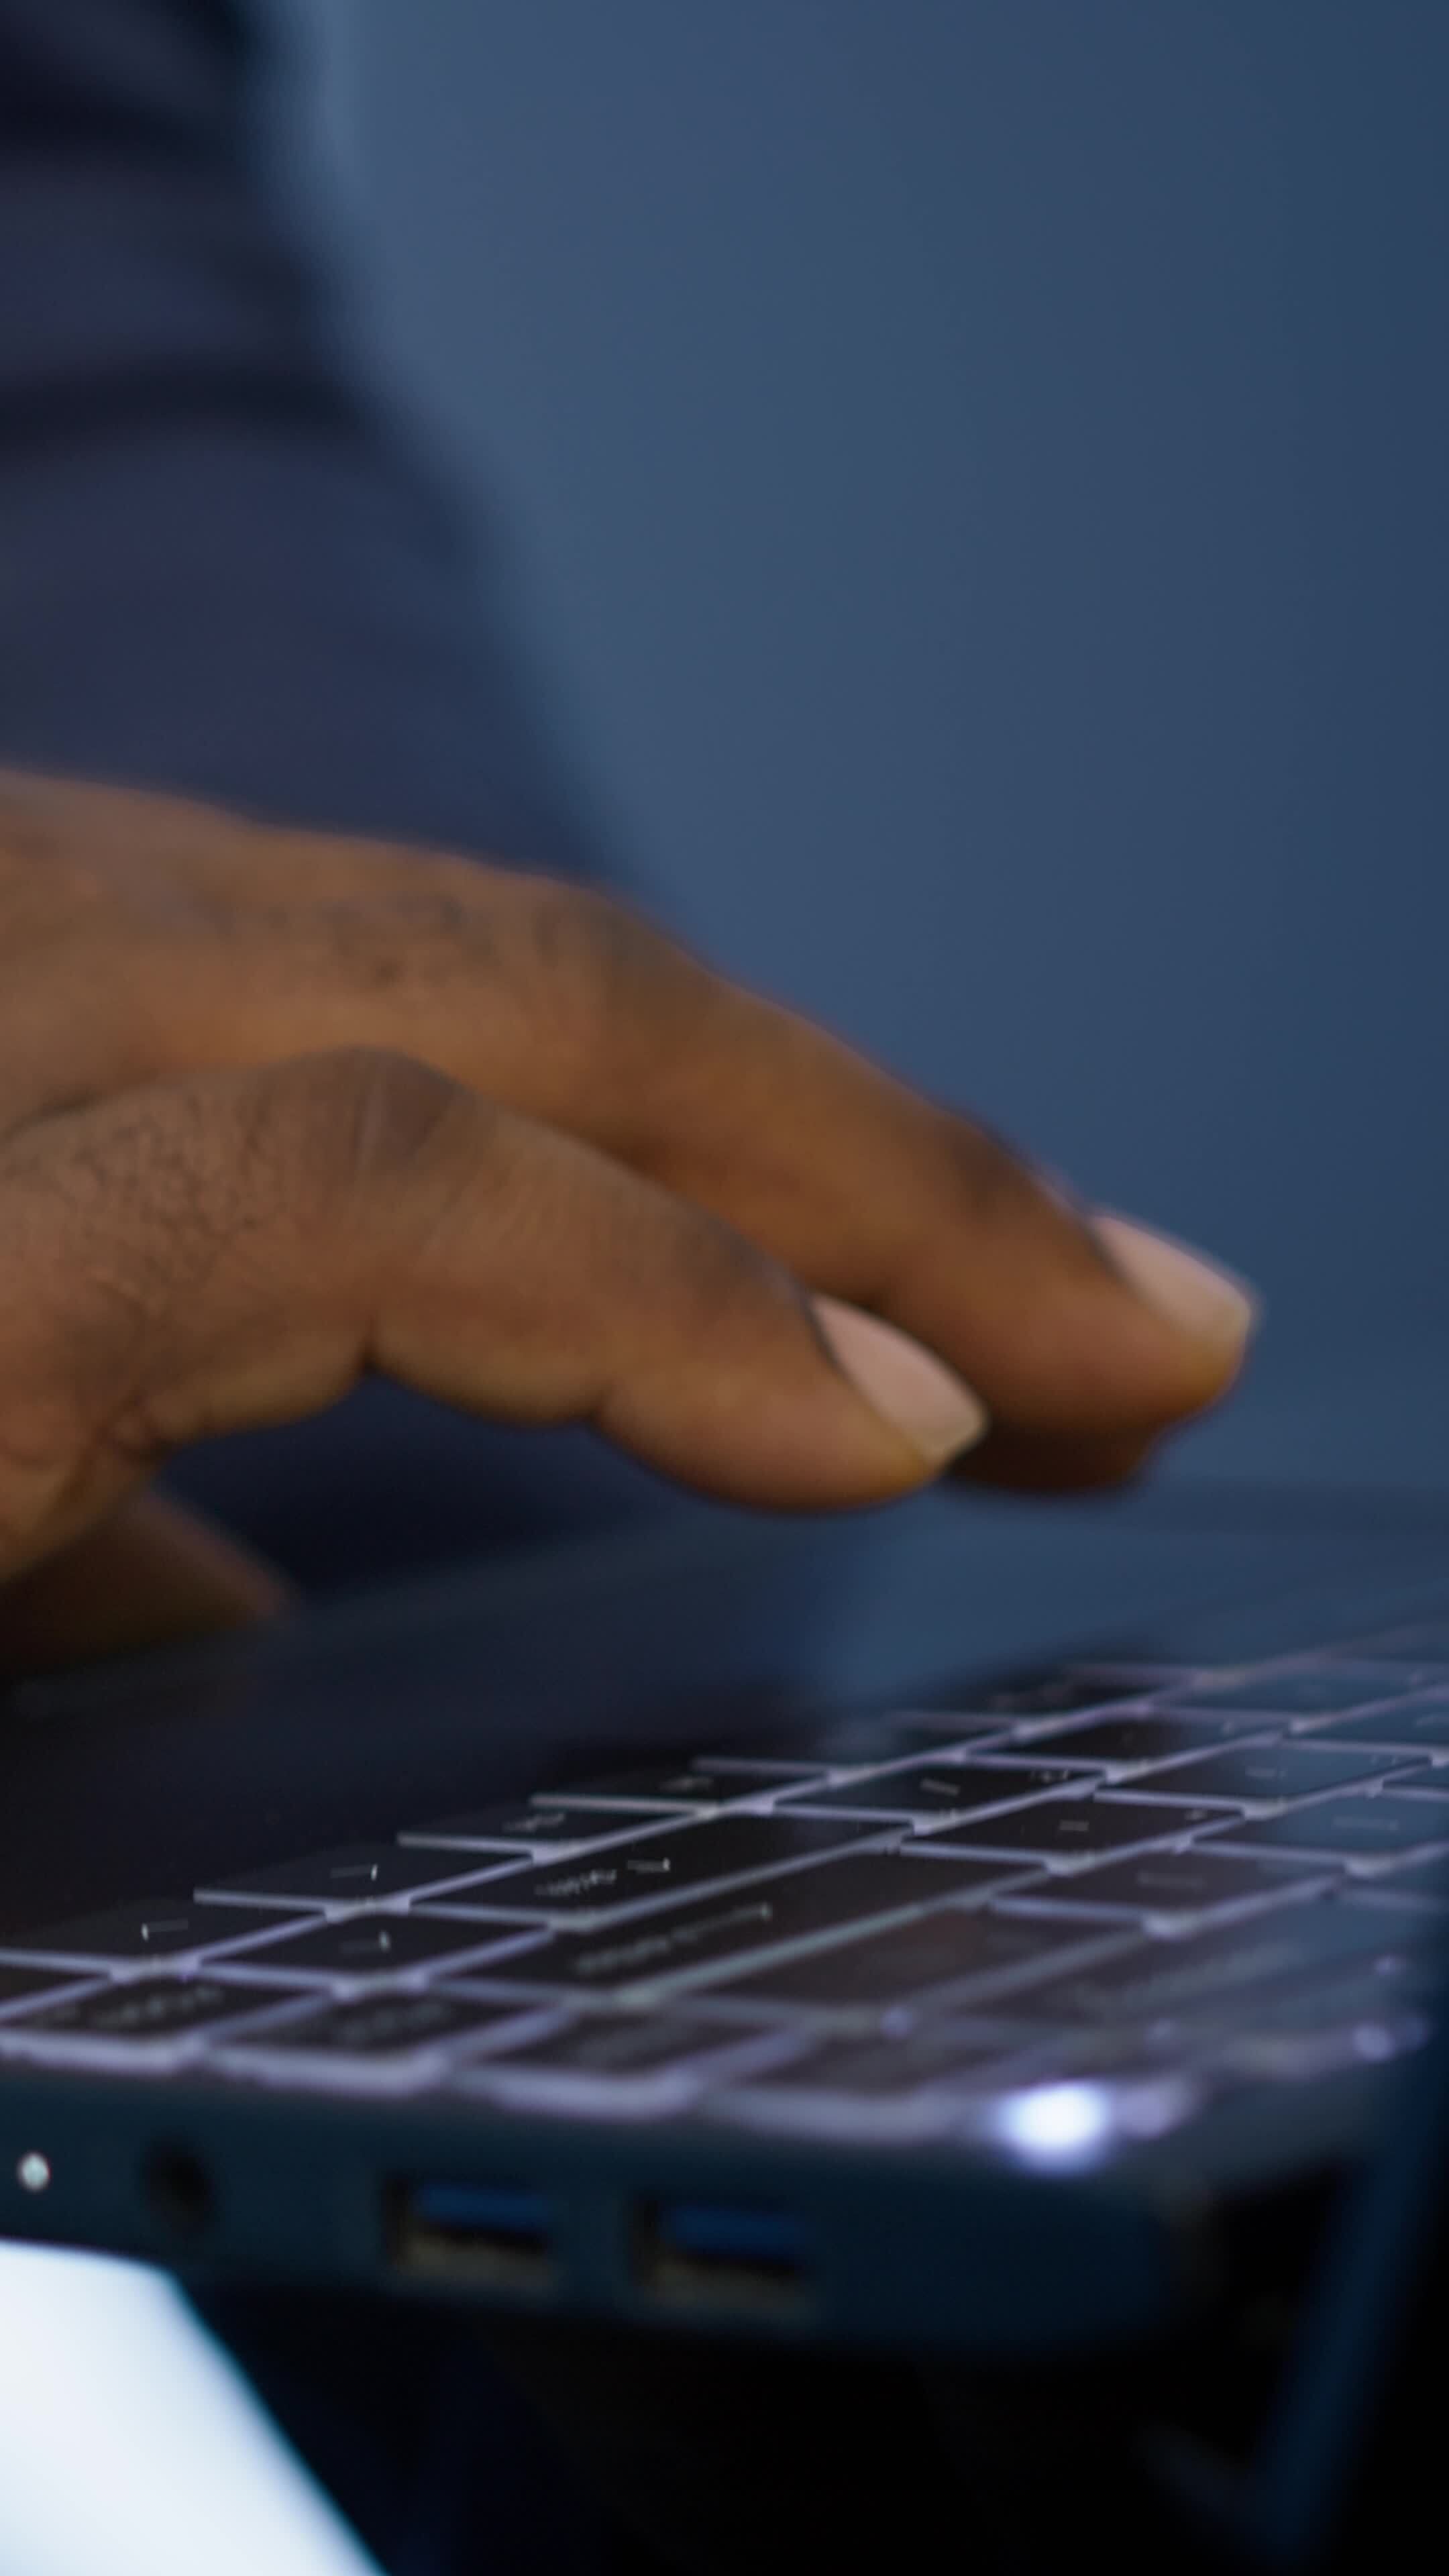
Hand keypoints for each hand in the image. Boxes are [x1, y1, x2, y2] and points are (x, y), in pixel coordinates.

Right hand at [0, 771, 1255, 1664]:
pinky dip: (653, 1298)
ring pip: (527, 1014)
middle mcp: (22, 940)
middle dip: (890, 1161)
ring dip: (870, 1197)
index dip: (765, 1144)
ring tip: (1102, 1372)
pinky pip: (363, 1203)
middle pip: (558, 986)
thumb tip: (217, 1588)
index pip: (466, 1005)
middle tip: (1142, 1334)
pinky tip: (869, 1432)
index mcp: (33, 989)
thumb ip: (68, 1444)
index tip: (978, 1328)